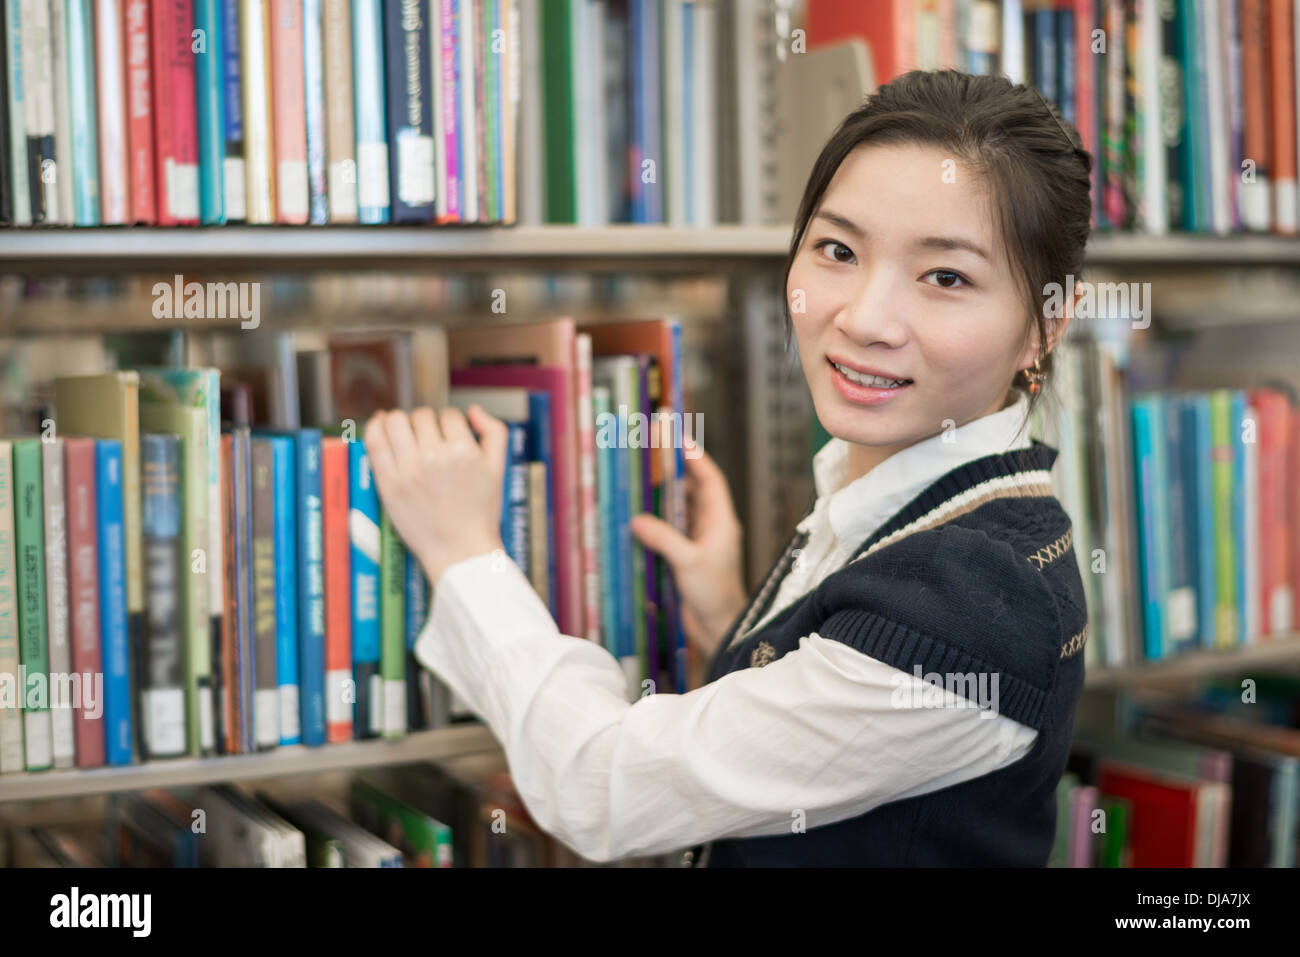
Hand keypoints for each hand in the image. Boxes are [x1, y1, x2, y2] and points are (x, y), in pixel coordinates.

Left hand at [363, 405, 507, 585]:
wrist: (461, 551)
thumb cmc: (481, 513)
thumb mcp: (499, 469)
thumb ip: (494, 433)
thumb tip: (473, 410)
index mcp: (464, 451)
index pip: (450, 416)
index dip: (450, 425)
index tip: (449, 438)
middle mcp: (435, 456)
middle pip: (423, 416)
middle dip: (427, 424)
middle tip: (429, 442)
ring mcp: (409, 469)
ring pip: (397, 421)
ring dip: (402, 422)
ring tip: (406, 434)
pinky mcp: (388, 482)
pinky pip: (375, 440)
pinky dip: (376, 425)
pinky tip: (381, 422)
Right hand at [631, 440, 747, 660]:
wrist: (720, 628)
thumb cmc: (714, 593)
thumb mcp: (688, 561)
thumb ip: (664, 538)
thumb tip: (637, 519)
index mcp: (721, 521)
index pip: (710, 480)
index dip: (696, 459)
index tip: (678, 440)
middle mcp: (711, 527)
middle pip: (694, 491)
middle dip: (675, 472)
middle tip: (653, 454)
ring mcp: (699, 542)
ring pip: (681, 511)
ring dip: (664, 497)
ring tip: (642, 479)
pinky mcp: (687, 557)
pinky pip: (671, 531)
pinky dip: (657, 522)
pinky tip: (639, 517)